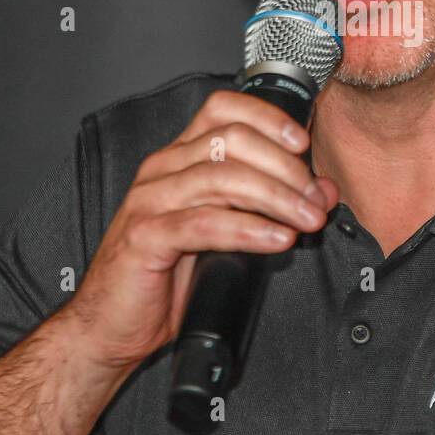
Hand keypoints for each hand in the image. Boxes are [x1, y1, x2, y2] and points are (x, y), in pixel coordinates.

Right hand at [58, 90, 337, 371]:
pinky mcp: (144, 236)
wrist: (112, 325)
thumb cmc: (164, 277)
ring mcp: (150, 200)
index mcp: (179, 158)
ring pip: (223, 177)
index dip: (267, 118)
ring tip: (307, 220)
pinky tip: (277, 239)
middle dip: (285, 167)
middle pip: (232, 140)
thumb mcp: (227, 234)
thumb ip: (270, 207)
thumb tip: (322, 192)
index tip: (303, 144)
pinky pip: (204, 223)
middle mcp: (162, 169)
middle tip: (316, 199)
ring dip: (276, 198)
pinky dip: (249, 229)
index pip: (223, 109)